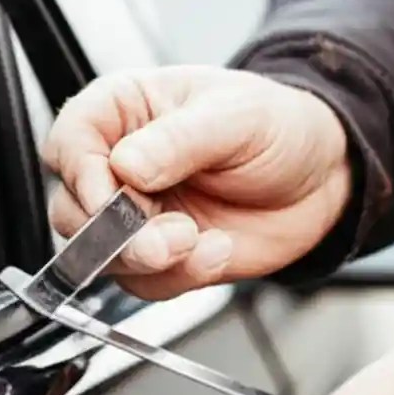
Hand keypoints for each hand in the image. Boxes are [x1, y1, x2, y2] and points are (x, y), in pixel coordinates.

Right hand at [42, 66, 350, 298]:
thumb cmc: (277, 125)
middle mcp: (115, 165)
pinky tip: (215, 249)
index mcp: (121, 111)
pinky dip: (176, 277)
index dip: (81, 174)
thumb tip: (126, 164)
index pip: (69, 143)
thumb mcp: (236, 116)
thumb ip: (178, 140)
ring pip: (97, 255)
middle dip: (114, 232)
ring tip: (196, 239)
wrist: (324, 177)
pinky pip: (139, 283)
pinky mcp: (155, 257)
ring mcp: (133, 216)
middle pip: (71, 209)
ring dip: (145, 258)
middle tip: (167, 232)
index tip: (112, 196)